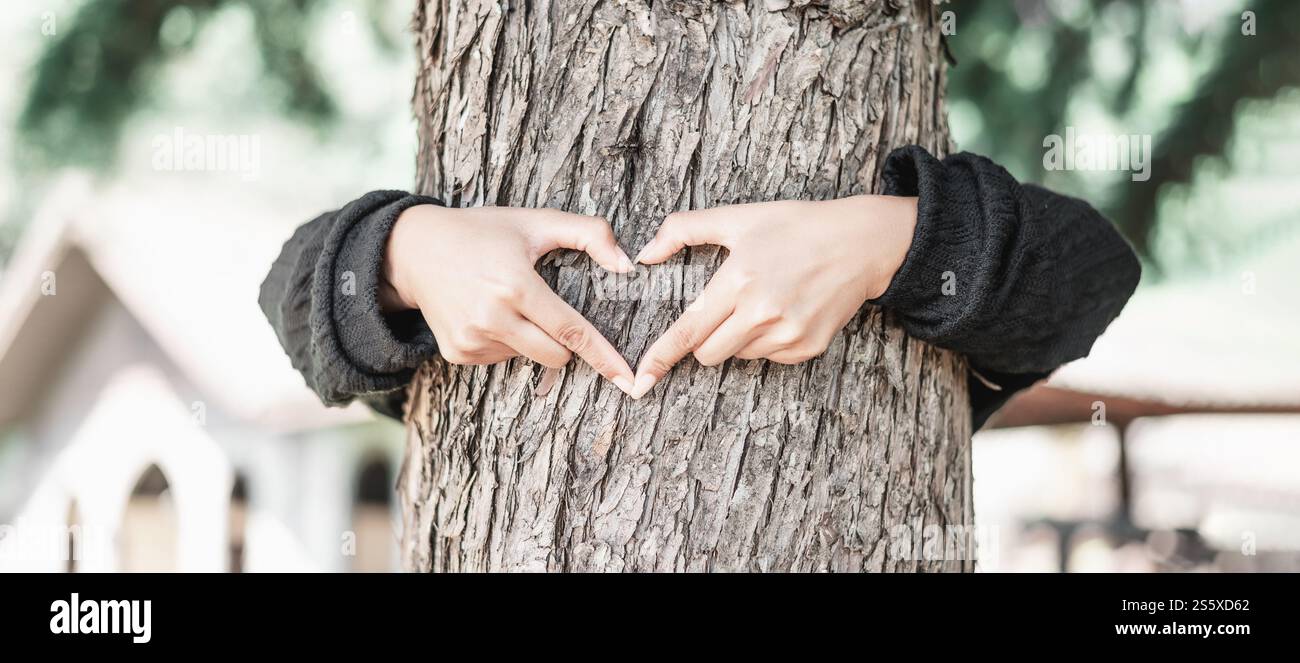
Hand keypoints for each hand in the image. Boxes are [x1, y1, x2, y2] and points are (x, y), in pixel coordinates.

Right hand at [380, 204, 637, 394]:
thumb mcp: (535, 222)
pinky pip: (501, 359)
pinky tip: (486, 313)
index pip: (570, 330)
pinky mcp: (457, 353)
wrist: (414, 251)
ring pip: (529, 357)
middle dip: (565, 342)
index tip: (627, 379)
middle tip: (547, 309)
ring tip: (504, 301)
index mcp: (515, 285)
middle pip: (555, 355)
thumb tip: (628, 265)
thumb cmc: (482, 233)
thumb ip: (588, 234)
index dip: (603, 356)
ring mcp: (471, 339)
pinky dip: (505, 342)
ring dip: (531, 338)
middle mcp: (491, 317)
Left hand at [629, 195, 917, 397]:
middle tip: (725, 309)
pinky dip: (766, 342)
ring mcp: (787, 334)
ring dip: (737, 338)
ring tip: (763, 302)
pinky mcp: (808, 348)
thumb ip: (684, 230)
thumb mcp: (739, 218)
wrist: (861, 243)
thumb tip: (643, 254)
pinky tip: (784, 312)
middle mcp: (762, 313)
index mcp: (738, 280)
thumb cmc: (796, 227)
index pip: (688, 331)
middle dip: (705, 339)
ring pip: (738, 356)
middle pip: (708, 354)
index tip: (641, 378)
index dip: (661, 356)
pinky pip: (768, 359)